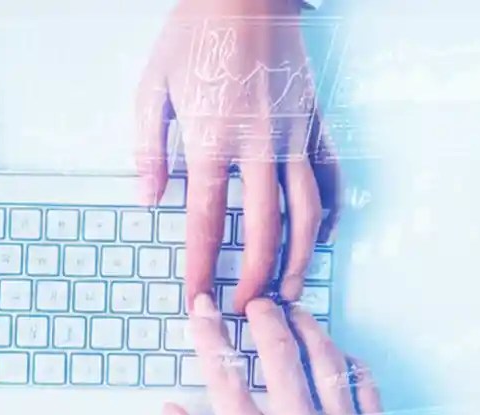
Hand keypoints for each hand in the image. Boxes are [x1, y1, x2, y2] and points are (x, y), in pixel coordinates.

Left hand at [136, 0, 340, 308]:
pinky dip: (330, 213)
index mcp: (212, 139)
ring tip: (287, 293)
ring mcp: (293, 135)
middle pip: (262, 229)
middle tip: (246, 314)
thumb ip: (149, 149)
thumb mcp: (152, 87)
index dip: (199, 267)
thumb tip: (149, 200)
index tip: (195, 302)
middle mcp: (259, 144)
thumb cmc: (193, 36)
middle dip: (254, 279)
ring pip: (307, 211)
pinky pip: (330, 177)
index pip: (204, 221)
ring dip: (298, 258)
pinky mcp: (314, 123)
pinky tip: (320, 239)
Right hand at [162, 295, 409, 414]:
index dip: (209, 334)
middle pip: (279, 351)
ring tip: (292, 314)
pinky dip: (346, 360)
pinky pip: (364, 383)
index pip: (224, 374)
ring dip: (306, 327)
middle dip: (263, 316)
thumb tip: (171, 413)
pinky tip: (333, 354)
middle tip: (254, 303)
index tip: (201, 308)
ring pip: (325, 358)